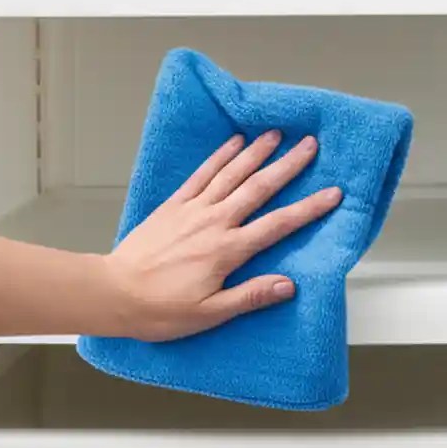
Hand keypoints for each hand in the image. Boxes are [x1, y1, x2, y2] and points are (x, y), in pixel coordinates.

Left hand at [102, 131, 341, 340]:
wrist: (113, 293)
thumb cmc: (160, 310)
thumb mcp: (209, 314)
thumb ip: (250, 296)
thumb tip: (289, 284)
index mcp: (227, 250)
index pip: (278, 224)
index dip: (308, 209)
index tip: (333, 193)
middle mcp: (214, 222)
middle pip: (258, 188)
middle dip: (287, 166)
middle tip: (310, 145)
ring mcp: (192, 210)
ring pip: (231, 174)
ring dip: (256, 152)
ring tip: (277, 133)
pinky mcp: (173, 205)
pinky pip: (201, 174)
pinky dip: (219, 156)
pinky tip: (234, 142)